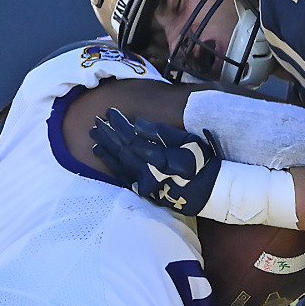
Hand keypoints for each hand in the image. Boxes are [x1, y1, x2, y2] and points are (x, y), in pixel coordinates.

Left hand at [90, 108, 223, 217]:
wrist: (211, 192)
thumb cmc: (202, 162)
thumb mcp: (188, 141)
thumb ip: (162, 133)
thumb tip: (136, 124)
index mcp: (162, 159)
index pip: (133, 139)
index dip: (119, 125)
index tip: (109, 112)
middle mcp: (150, 174)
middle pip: (122, 151)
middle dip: (107, 134)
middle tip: (95, 121)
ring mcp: (146, 185)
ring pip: (119, 163)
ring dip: (105, 147)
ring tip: (94, 134)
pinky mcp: (145, 193)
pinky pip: (122, 176)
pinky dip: (110, 163)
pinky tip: (100, 153)